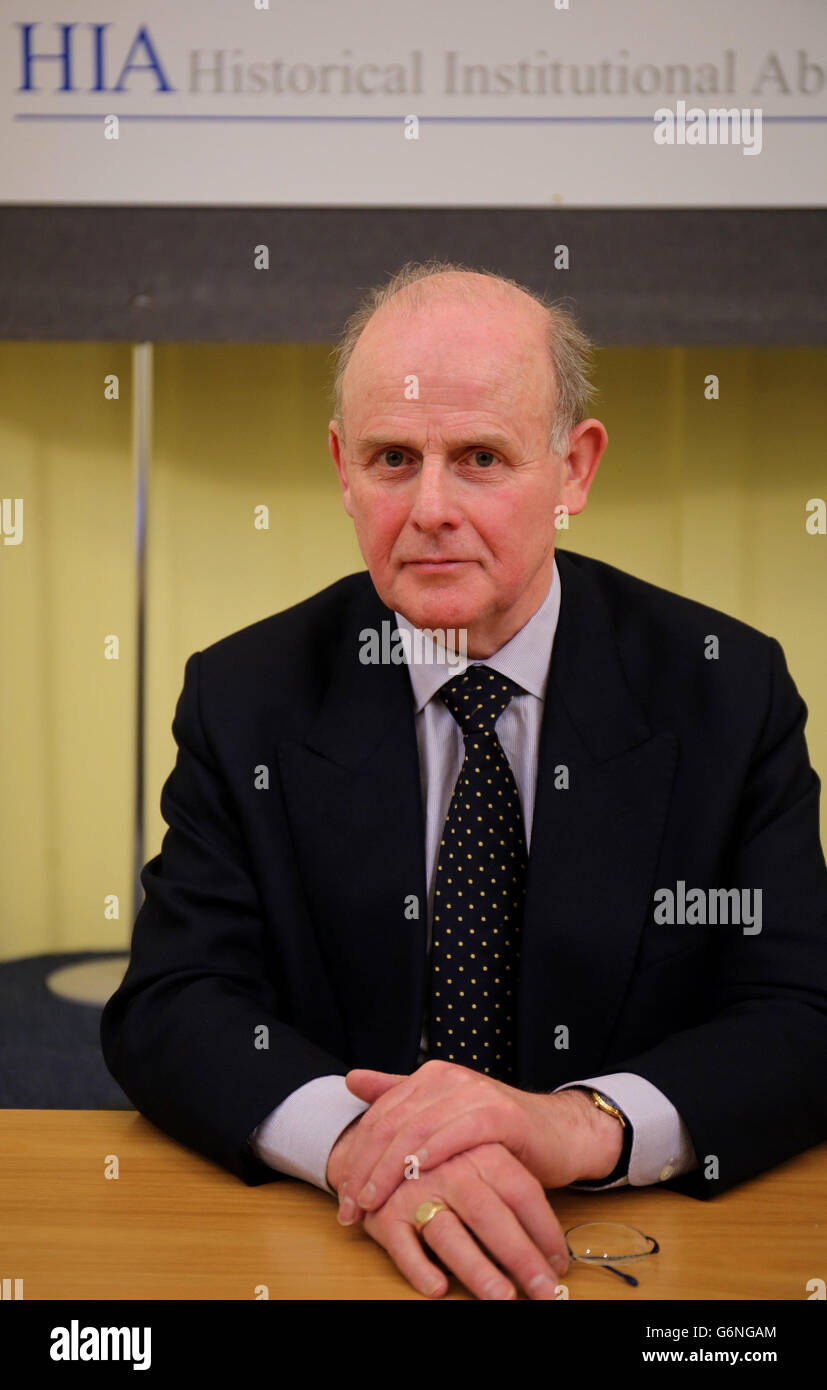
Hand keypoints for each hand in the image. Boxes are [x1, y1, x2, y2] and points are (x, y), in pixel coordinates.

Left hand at [333, 1060, 621, 1222]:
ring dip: (388, 1171)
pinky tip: (414, 1177)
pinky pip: (455, 1134)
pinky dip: (430, 1155)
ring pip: (415, 1131)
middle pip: (390, 1124)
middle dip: (364, 1169)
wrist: (558, 1134)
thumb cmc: (499, 1133)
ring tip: (371, 1204)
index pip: (378, 1115)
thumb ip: (399, 1096)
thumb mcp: (444, 1116)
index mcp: (430, 1077)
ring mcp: (473, 1093)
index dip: (355, 1155)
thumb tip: (351, 1079)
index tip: (341, 1194)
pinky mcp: (499, 1113)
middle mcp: (448, 1078)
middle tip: (349, 1208)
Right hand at [360, 1141, 570, 1299]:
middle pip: (490, 1215)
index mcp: (481, 1150)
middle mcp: (450, 1169)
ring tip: (502, 1297)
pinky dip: (418, 1267)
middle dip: (520, 1257)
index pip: (521, 1191)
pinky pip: (401, 1245)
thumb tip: (555, 1251)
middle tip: (545, 1292)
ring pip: (448, 1233)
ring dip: (476, 1268)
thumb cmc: (447, 1158)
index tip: (560, 1265)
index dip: (544, 1230)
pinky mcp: (385, 1213)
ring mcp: (416, 1190)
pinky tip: (438, 1289)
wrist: (384, 1138)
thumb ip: (513, 1193)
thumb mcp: (484, 1155)